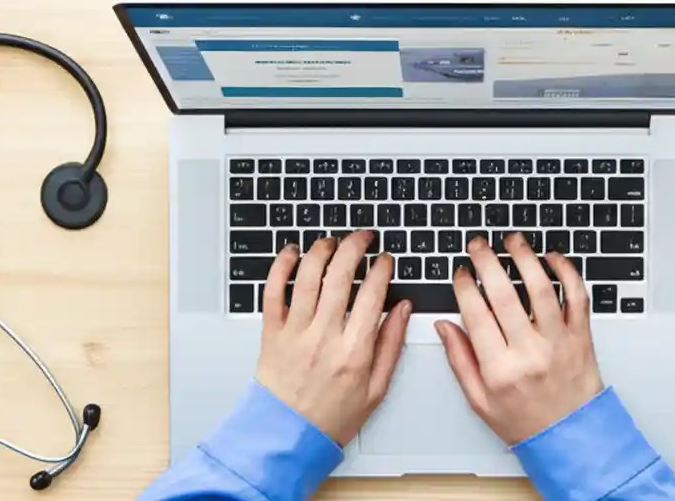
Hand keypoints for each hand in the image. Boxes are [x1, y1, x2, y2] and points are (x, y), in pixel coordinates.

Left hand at [256, 232, 411, 444]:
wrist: (288, 437)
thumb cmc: (331, 417)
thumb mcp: (376, 388)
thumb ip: (391, 345)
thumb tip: (403, 310)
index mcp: (354, 351)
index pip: (372, 294)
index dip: (381, 269)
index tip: (385, 259)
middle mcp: (324, 336)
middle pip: (340, 276)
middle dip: (354, 247)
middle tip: (362, 237)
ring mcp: (295, 332)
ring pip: (308, 277)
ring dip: (321, 250)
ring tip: (331, 240)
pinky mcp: (271, 333)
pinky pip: (272, 292)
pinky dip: (281, 267)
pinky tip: (291, 252)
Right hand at [436, 233, 603, 444]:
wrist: (571, 437)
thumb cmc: (524, 421)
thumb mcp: (479, 400)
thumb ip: (459, 359)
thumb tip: (444, 325)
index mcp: (500, 369)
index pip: (476, 314)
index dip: (465, 286)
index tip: (460, 271)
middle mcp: (529, 352)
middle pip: (504, 294)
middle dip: (488, 261)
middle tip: (479, 245)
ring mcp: (558, 342)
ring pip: (542, 288)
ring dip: (525, 257)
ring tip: (513, 241)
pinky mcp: (582, 336)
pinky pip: (578, 297)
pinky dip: (567, 272)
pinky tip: (553, 258)